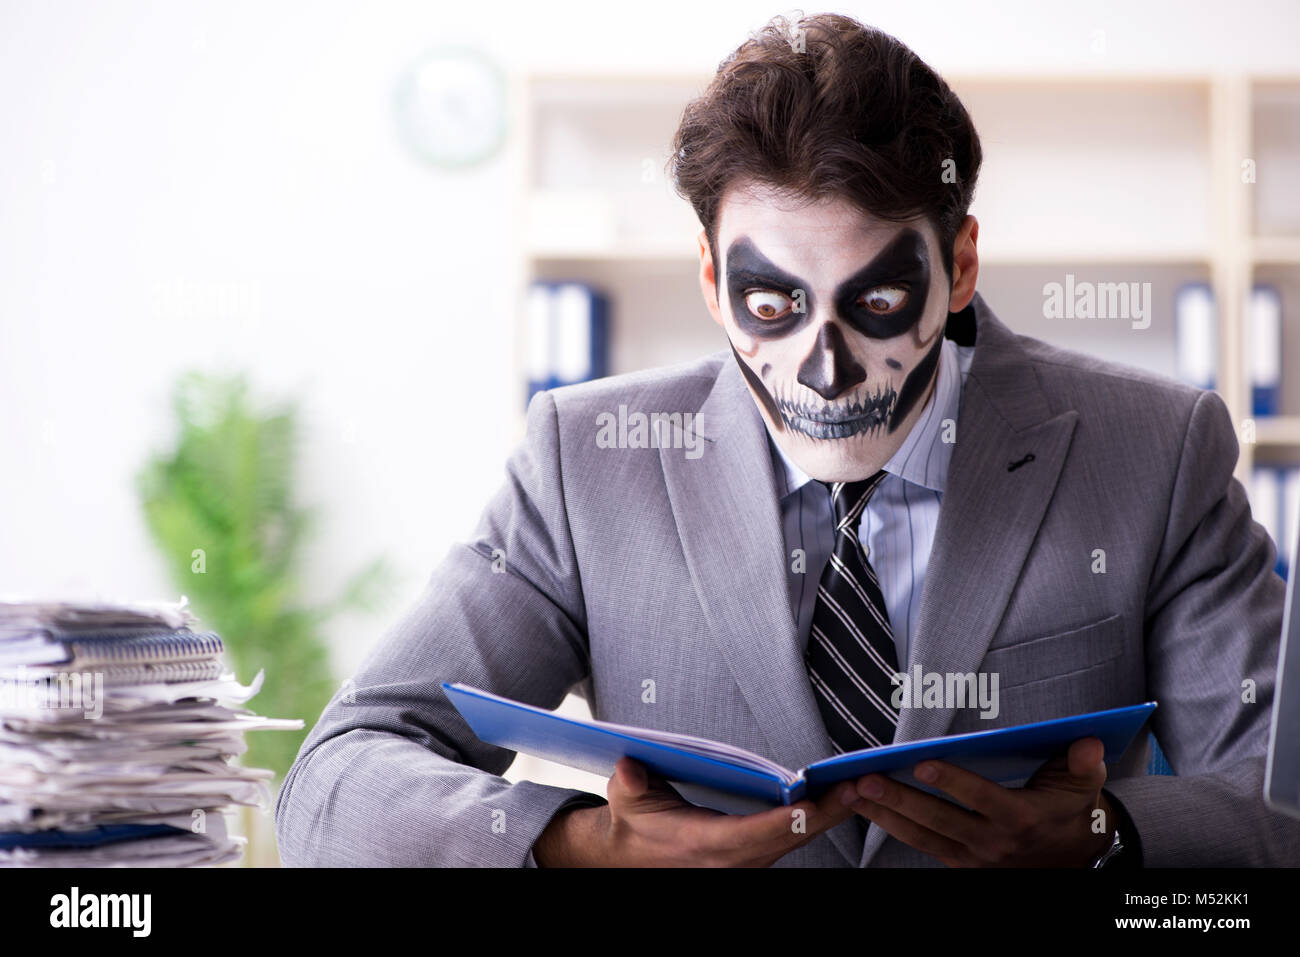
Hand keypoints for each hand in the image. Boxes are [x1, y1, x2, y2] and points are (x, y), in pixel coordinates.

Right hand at [533, 756, 858, 866]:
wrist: (630, 856)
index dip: (780, 822)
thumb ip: (629, 783)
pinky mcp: (751, 857)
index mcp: (700, 844)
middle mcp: (727, 860)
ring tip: (857, 786)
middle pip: (786, 840)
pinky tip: (836, 800)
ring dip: (827, 816)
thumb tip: (629, 769)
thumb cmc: (633, 823)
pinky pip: (790, 841)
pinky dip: (814, 820)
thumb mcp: (624, 798)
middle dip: (824, 815)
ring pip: (794, 842)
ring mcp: (742, 862)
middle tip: (855, 787)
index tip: (807, 805)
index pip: (748, 835)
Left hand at [845, 736, 1115, 866]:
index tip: (923, 763)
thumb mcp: (1085, 788)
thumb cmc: (1072, 813)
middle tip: (864, 781)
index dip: (952, 782)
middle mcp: (993, 842)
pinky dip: (894, 830)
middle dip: (899, 800)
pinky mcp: (962, 865)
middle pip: (939, 820)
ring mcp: (975, 857)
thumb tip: (1087, 742)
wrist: (1076, 861)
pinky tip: (869, 812)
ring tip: (853, 794)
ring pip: (923, 837)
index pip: (981, 798)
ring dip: (885, 816)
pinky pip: (923, 847)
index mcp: (1020, 817)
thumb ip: (1084, 764)